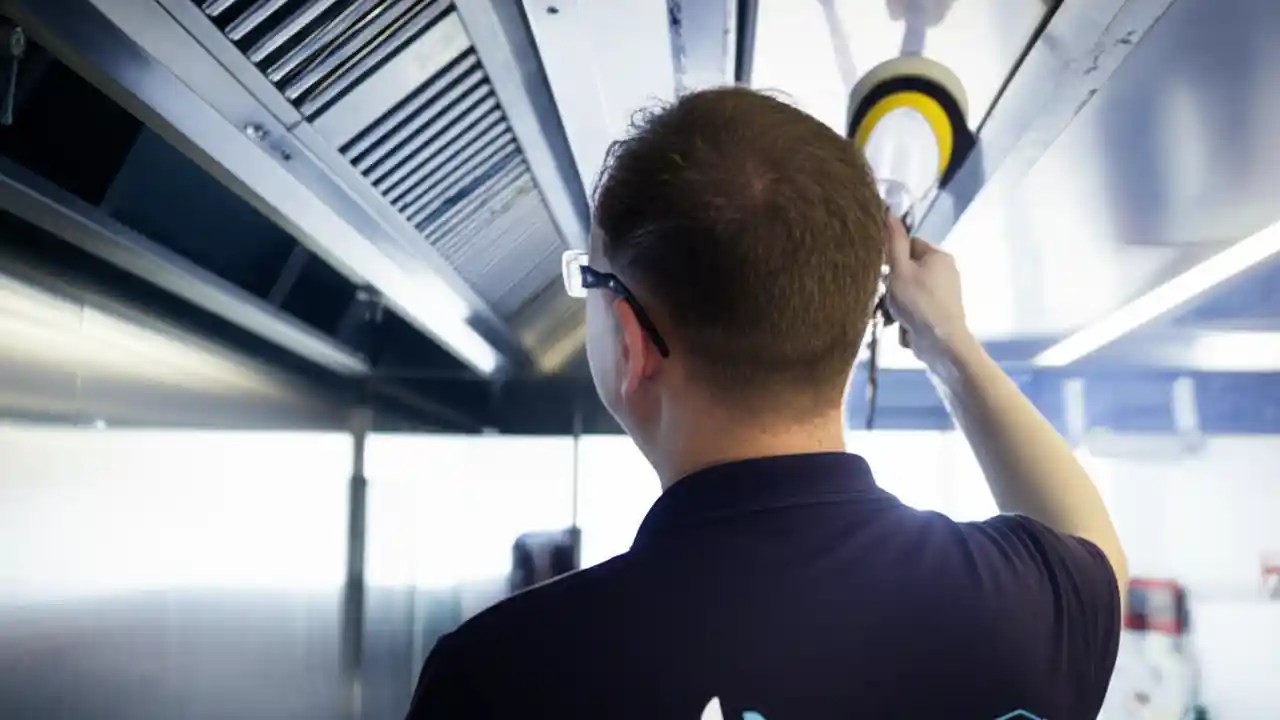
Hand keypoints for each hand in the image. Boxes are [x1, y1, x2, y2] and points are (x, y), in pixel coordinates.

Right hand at [882, 212, 974, 367]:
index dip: (893, 258)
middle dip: (895, 284)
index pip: (908, 245)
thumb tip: (888, 211)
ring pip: (910, 290)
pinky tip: (905, 325)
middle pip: (908, 268)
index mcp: (939, 256)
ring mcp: (946, 293)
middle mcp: (946, 270)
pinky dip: (908, 314)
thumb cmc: (919, 303)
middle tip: (889, 297)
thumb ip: (893, 242)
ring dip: (899, 302)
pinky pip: (917, 306)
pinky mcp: (942, 311)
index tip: (886, 274)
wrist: (941, 343)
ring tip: (896, 314)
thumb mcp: (900, 270)